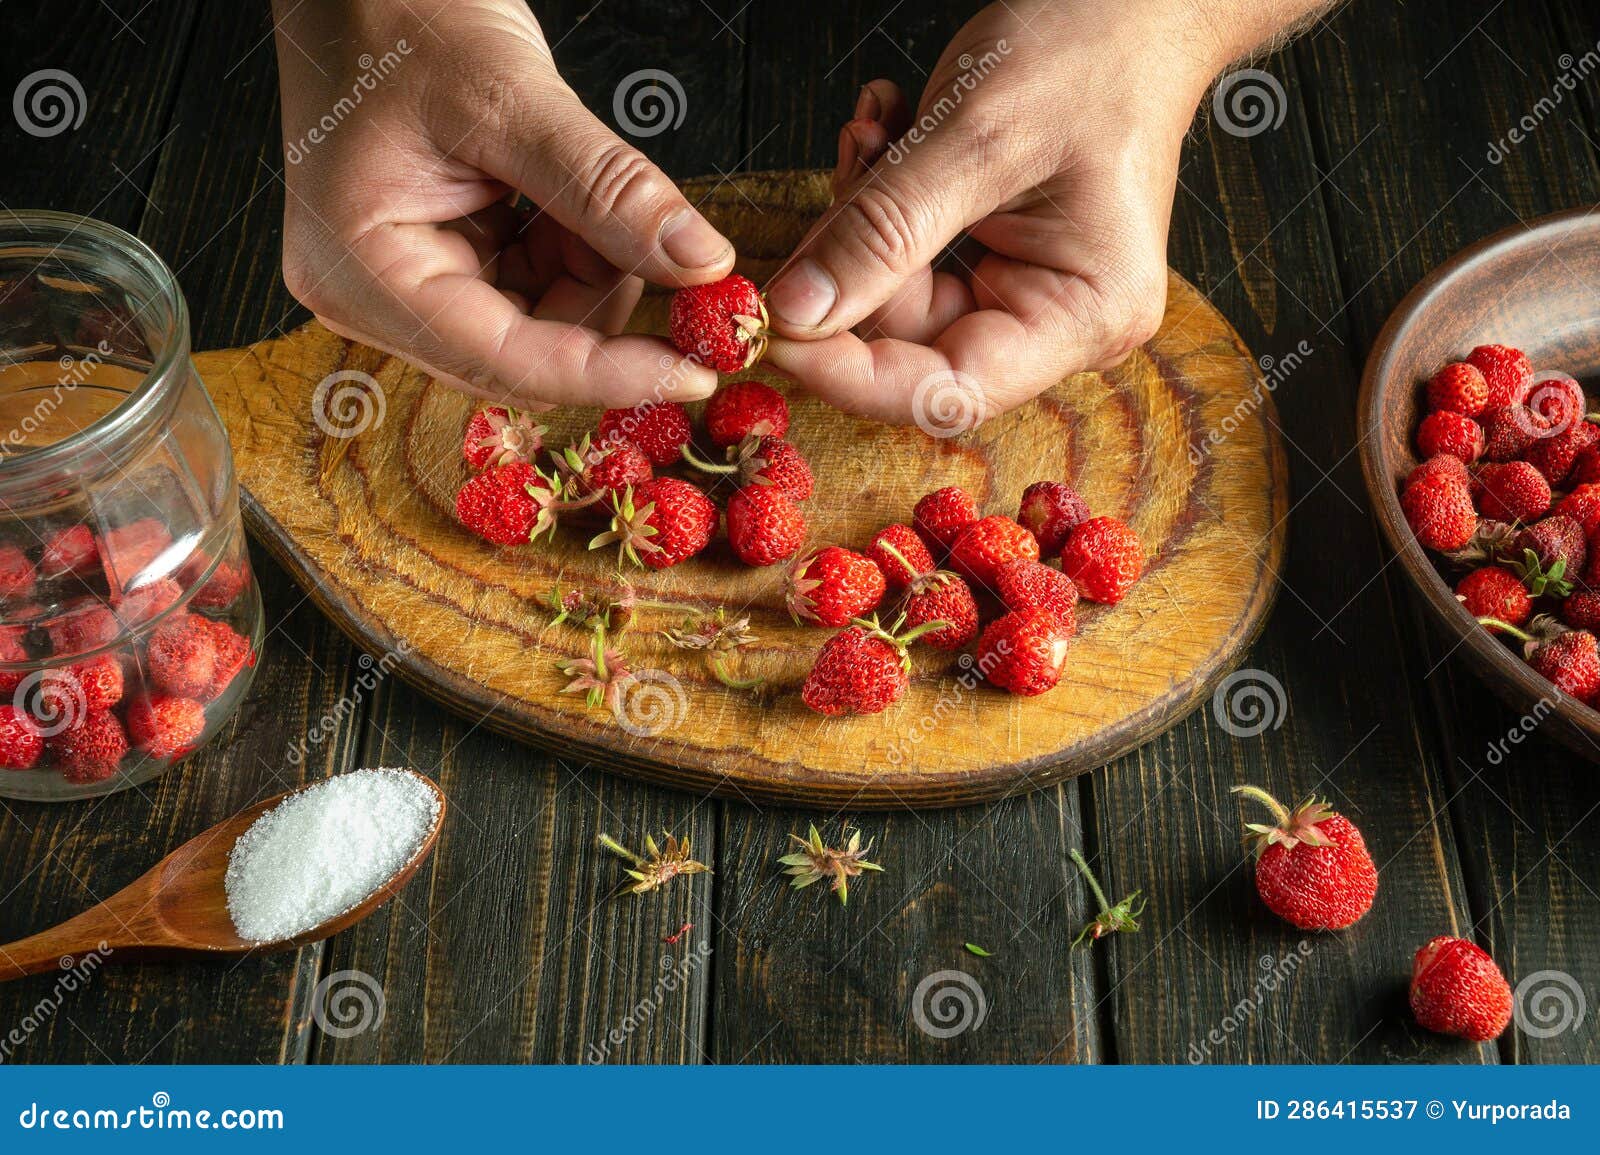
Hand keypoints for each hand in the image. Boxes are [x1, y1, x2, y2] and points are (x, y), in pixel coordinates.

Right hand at [271, 0, 733, 407]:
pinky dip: (575, 251)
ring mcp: (406, 284)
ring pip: (540, 325)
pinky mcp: (442, 262)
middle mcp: (373, 297)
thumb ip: (607, 189)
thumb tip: (700, 261)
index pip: (505, 363)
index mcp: (362, 274)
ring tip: (588, 188)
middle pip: (525, 357)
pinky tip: (568, 198)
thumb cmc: (400, 11)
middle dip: (605, 308)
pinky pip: (533, 288)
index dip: (609, 373)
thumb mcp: (511, 97)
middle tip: (680, 265)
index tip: (696, 373)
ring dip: (593, 271)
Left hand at [762, 0, 1319, 425]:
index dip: (853, 374)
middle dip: (857, 258)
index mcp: (1084, 315)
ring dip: (866, 208)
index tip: (778, 330)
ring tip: (878, 128)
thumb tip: (797, 314)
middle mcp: (1057, 320)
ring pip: (896, 290)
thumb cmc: (1091, 53)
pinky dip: (883, 192)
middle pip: (912, 339)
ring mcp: (1023, 288)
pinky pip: (907, 251)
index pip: (948, 391)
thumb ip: (880, 233)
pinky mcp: (992, 255)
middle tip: (846, 169)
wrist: (1133, 2)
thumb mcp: (974, 140)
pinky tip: (892, 128)